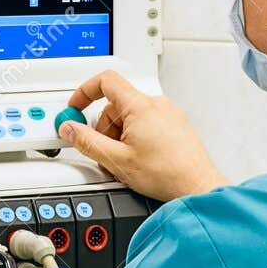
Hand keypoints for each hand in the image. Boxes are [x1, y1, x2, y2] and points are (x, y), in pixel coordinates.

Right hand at [60, 71, 224, 202]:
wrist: (197, 186)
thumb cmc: (167, 173)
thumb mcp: (117, 160)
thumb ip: (87, 142)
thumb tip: (69, 129)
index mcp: (140, 106)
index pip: (106, 81)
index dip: (85, 92)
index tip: (76, 107)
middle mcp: (156, 104)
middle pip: (116, 105)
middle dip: (104, 128)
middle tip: (104, 151)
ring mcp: (169, 114)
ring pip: (131, 117)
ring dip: (120, 136)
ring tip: (125, 161)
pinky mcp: (176, 125)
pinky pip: (147, 124)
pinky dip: (135, 138)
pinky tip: (139, 160)